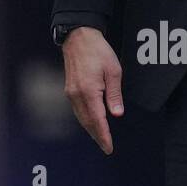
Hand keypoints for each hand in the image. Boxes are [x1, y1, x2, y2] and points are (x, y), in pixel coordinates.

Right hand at [62, 27, 123, 154]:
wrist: (79, 37)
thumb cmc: (97, 51)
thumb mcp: (113, 71)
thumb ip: (114, 95)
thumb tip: (116, 114)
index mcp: (89, 91)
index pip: (98, 120)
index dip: (104, 135)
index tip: (109, 147)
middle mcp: (77, 95)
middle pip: (88, 122)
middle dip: (97, 136)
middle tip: (106, 147)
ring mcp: (71, 93)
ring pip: (81, 118)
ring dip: (91, 129)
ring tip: (100, 138)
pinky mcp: (70, 89)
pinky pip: (78, 110)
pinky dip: (85, 120)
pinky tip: (91, 122)